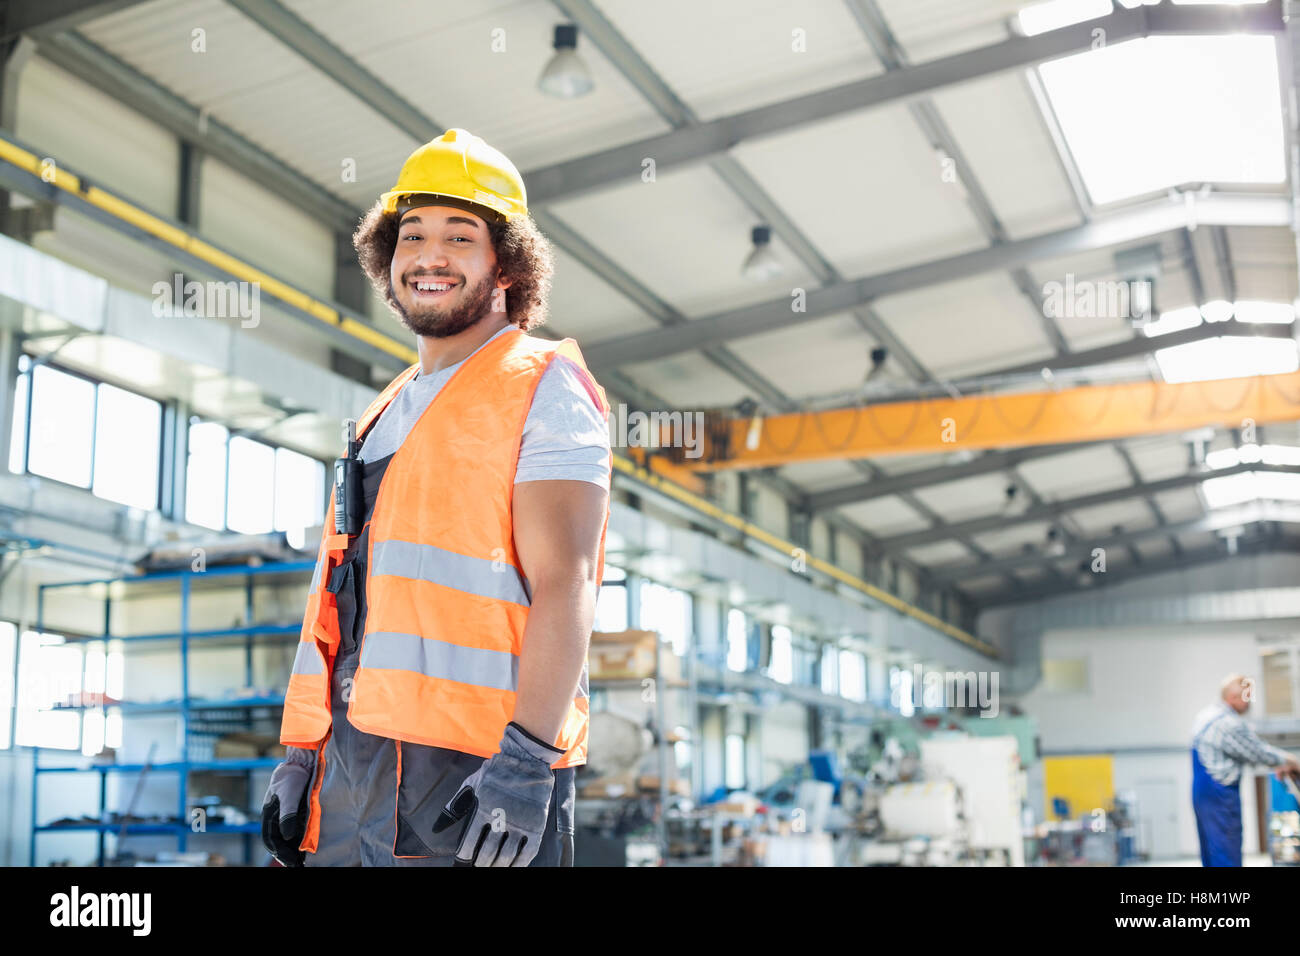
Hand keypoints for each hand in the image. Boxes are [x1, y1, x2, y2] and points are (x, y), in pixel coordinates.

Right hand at [261, 747, 314, 866]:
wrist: (305, 760)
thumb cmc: (293, 775)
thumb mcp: (289, 794)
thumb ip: (288, 814)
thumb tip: (287, 837)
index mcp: (269, 814)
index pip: (270, 839)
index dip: (279, 852)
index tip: (290, 862)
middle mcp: (277, 816)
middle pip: (280, 840)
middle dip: (287, 854)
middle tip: (298, 864)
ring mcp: (288, 814)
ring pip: (289, 836)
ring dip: (295, 848)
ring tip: (305, 860)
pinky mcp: (299, 810)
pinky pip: (298, 829)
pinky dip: (302, 839)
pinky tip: (310, 846)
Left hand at [432, 722, 561, 866]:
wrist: (527, 759)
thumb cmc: (496, 771)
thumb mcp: (472, 783)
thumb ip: (455, 806)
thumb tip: (436, 827)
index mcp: (484, 810)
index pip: (470, 842)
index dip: (466, 855)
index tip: (464, 859)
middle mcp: (502, 820)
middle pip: (489, 852)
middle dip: (482, 862)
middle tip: (480, 865)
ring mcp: (521, 823)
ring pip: (507, 855)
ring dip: (498, 865)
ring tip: (493, 867)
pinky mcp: (536, 825)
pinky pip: (528, 852)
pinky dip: (520, 863)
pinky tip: (514, 867)